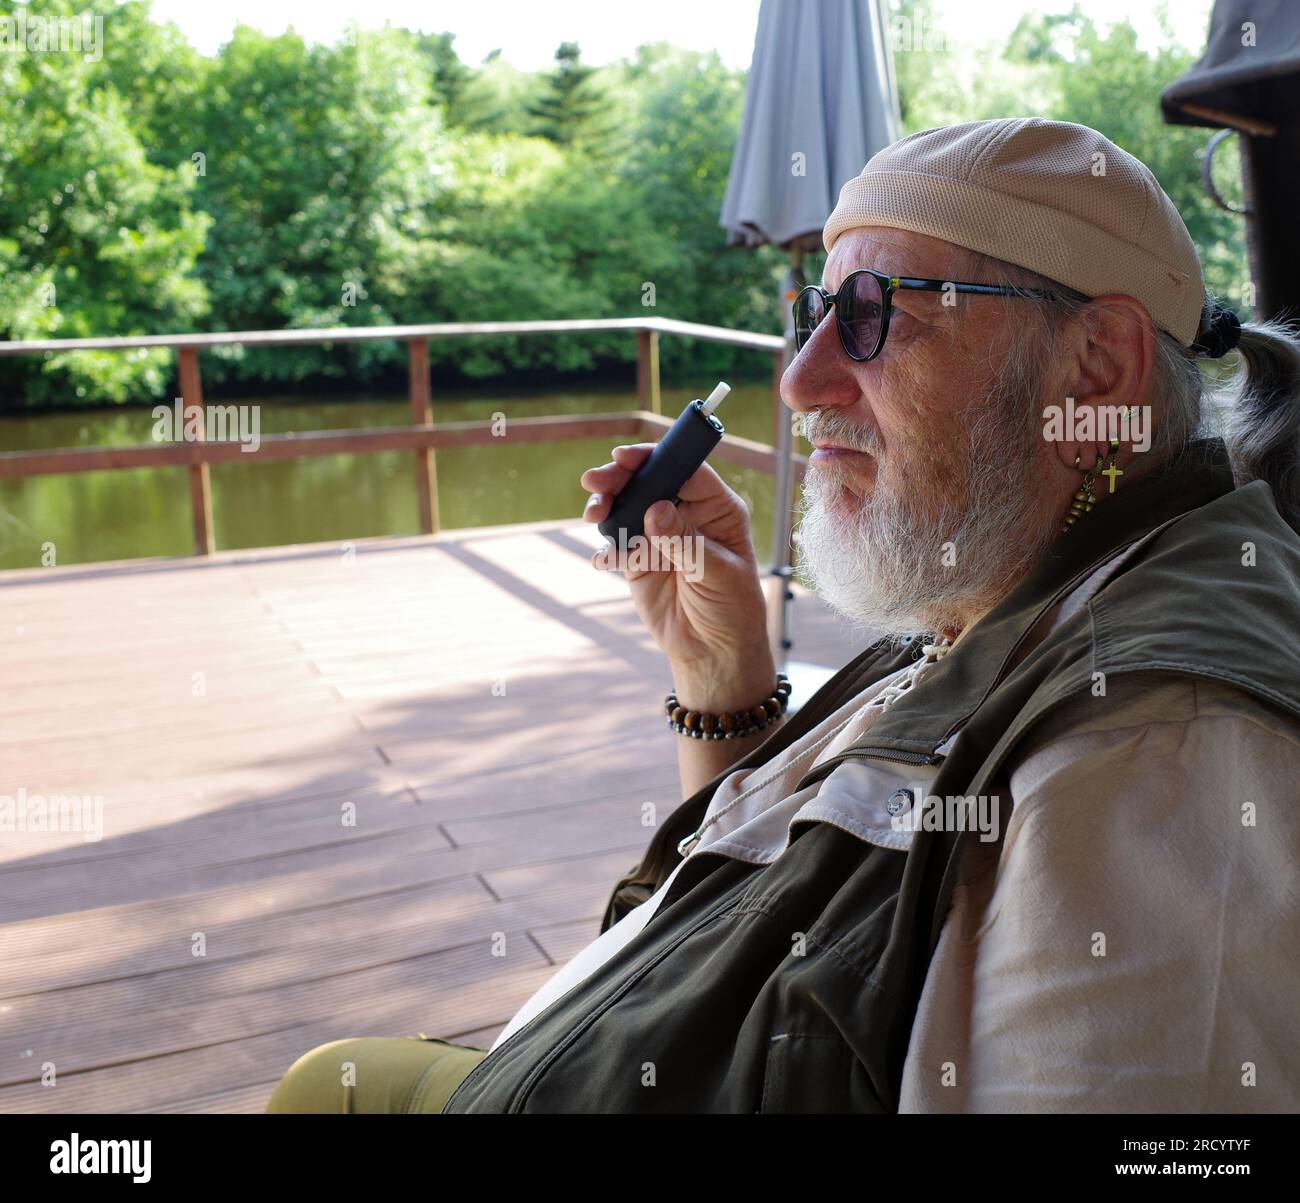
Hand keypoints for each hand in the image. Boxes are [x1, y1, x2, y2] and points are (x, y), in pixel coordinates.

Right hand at [580, 444, 773, 706]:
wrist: (712, 652)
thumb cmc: (732, 609)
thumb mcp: (718, 574)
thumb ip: (686, 542)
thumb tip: (655, 509)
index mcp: (716, 509)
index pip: (686, 470)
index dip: (657, 458)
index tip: (626, 458)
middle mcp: (686, 515)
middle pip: (650, 481)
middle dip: (621, 476)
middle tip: (595, 481)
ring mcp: (659, 535)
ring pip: (628, 506)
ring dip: (606, 505)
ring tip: (595, 515)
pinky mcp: (638, 559)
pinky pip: (616, 543)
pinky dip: (606, 546)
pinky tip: (605, 559)